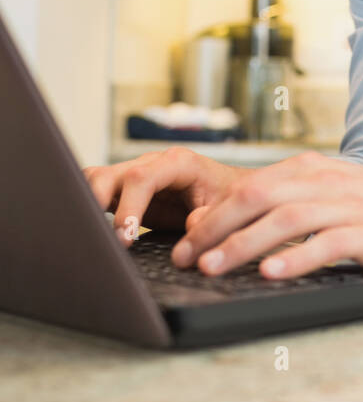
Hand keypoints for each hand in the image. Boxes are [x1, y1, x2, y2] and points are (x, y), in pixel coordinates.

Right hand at [84, 147, 246, 243]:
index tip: (125, 236)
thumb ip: (212, 217)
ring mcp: (136, 176)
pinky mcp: (127, 191)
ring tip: (93, 233)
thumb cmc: (232, 199)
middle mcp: (152, 164)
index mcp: (178, 163)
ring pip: (96, 179)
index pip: (142, 178)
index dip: (129, 208)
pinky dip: (88, 205)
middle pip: (110, 175)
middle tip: (105, 239)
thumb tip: (192, 226)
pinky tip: (91, 228)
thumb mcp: (229, 209)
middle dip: (98, 204)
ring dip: (88, 202)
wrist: (234, 195)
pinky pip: (97, 190)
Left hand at [170, 151, 362, 278]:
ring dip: (243, 244)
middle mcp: (323, 181)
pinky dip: (295, 258)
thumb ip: (277, 201)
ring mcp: (346, 205)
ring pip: (285, 219)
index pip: (246, 186)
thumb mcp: (324, 192)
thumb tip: (217, 218)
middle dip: (215, 228)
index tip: (183, 243)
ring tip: (214, 267)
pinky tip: (271, 273)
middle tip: (187, 258)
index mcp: (307, 169)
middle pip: (257, 197)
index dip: (210, 215)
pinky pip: (326, 243)